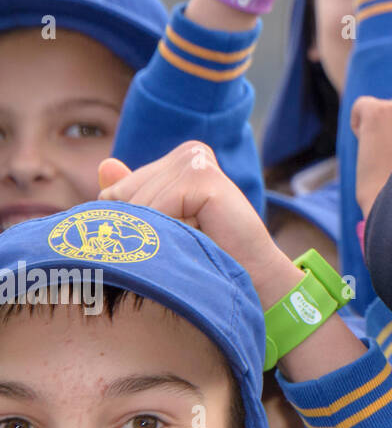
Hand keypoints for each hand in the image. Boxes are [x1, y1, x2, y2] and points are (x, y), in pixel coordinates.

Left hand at [97, 144, 293, 304]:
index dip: (133, 226)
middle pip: (122, 197)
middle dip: (143, 230)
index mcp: (179, 159)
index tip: (169, 238)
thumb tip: (105, 164)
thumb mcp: (165, 224)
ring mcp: (196, 160)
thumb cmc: (208, 252)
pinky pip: (158, 209)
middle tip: (183, 241)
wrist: (250, 274)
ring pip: (137, 206)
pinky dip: (171, 233)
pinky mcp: (203, 175)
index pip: (118, 191)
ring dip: (159, 236)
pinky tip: (201, 234)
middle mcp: (189, 152)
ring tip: (194, 238)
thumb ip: (135, 197)